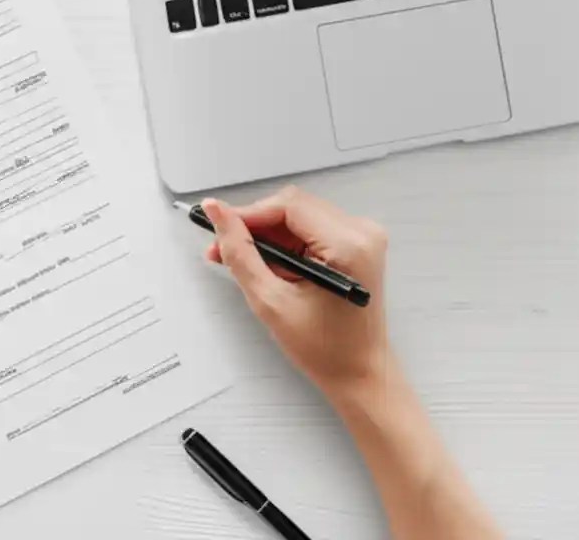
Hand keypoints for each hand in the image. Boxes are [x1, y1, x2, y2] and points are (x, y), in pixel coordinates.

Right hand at [203, 187, 393, 397]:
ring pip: (298, 217)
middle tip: (222, 247)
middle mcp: (362, 233)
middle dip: (254, 225)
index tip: (216, 222)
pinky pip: (310, 229)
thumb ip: (240, 253)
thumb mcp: (271, 301)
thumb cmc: (326, 349)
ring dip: (266, 235)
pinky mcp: (356, 245)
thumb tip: (218, 214)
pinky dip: (284, 243)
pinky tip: (266, 263)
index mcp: (349, 245)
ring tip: (240, 260)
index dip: (246, 213)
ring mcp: (362, 237)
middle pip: (293, 207)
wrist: (360, 373)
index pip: (287, 206)